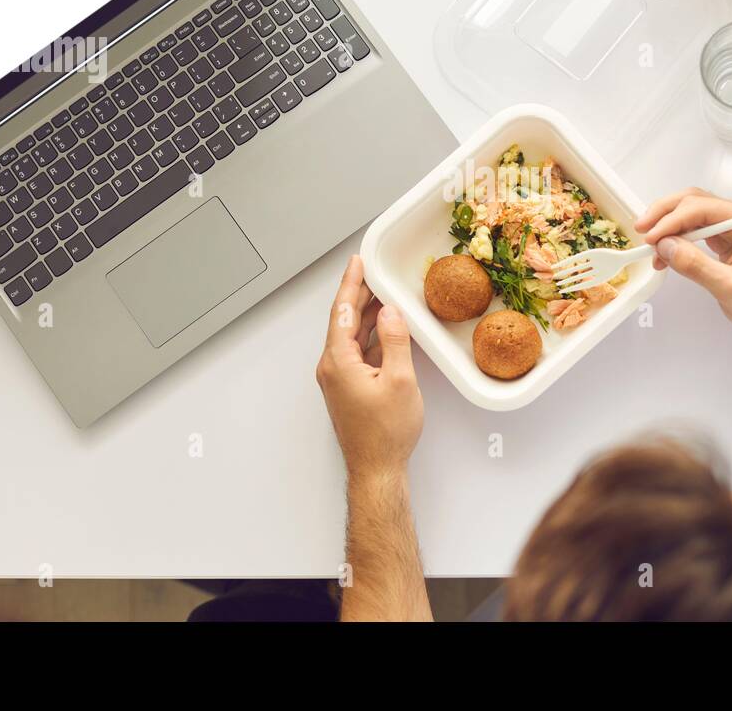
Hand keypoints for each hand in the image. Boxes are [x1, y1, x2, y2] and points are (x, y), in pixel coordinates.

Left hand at [315, 255, 422, 477]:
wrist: (377, 468)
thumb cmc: (386, 433)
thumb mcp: (400, 380)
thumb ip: (395, 341)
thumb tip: (391, 312)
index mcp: (338, 361)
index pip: (343, 311)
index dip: (352, 283)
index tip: (357, 262)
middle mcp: (332, 367)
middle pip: (345, 320)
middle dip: (360, 294)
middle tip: (372, 271)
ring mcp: (339, 378)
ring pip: (352, 336)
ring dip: (368, 315)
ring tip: (384, 293)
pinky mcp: (348, 387)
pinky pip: (358, 352)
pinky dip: (372, 336)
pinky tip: (388, 329)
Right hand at [635, 188, 731, 341]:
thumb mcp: (729, 288)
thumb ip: (695, 265)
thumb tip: (666, 246)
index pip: (702, 209)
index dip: (672, 221)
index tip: (651, 238)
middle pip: (694, 202)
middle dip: (665, 214)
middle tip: (642, 230)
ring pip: (692, 212)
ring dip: (668, 225)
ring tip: (650, 245)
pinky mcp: (727, 239)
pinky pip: (696, 229)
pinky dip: (677, 237)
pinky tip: (665, 252)